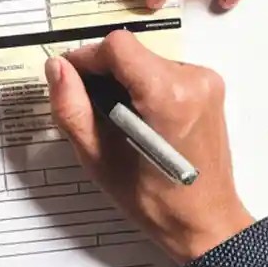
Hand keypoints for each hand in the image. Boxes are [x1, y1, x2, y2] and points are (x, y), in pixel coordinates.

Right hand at [45, 31, 252, 263]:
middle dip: (106, 75)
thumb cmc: (154, 200)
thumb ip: (71, 107)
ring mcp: (207, 82)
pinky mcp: (210, 88)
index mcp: (167, 95)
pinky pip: (165, 72)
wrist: (204, 220)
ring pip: (147, 60)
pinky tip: (142, 121)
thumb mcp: (98, 157)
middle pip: (132, 52)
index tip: (73, 81)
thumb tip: (57, 68)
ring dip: (126, 82)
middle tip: (95, 112)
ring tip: (120, 122)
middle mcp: (193, 80)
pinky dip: (146, 88)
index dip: (88, 59)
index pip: (117, 46)